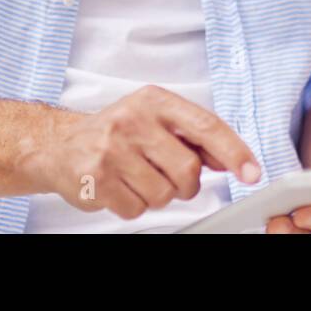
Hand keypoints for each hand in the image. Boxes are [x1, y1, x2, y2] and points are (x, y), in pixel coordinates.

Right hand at [32, 85, 260, 219]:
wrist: (59, 145)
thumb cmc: (116, 132)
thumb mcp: (154, 120)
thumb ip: (193, 136)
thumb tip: (231, 159)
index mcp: (155, 101)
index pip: (206, 126)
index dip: (234, 151)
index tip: (251, 172)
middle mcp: (133, 120)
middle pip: (188, 169)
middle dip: (185, 183)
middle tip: (168, 177)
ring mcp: (112, 149)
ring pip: (164, 194)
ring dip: (157, 196)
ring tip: (137, 178)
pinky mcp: (96, 178)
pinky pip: (137, 209)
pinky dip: (134, 206)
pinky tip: (120, 188)